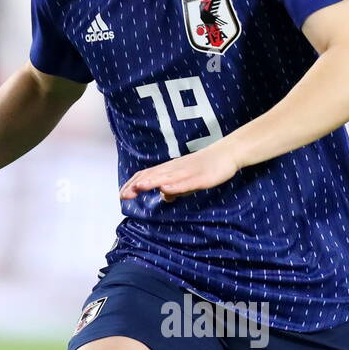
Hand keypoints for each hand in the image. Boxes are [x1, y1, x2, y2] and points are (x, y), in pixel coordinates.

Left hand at [119, 142, 238, 202]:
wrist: (226, 154)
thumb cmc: (205, 167)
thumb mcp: (187, 181)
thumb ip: (174, 188)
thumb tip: (163, 195)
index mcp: (170, 169)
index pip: (147, 175)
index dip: (133, 184)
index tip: (121, 195)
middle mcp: (176, 169)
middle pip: (153, 175)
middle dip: (137, 185)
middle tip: (123, 195)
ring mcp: (188, 172)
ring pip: (167, 177)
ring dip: (152, 182)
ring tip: (139, 188)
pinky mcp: (201, 177)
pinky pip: (187, 182)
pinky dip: (175, 186)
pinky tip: (166, 190)